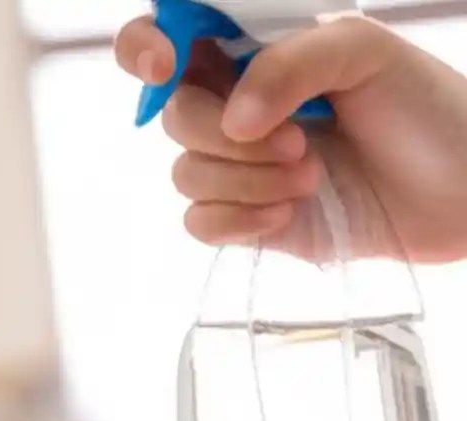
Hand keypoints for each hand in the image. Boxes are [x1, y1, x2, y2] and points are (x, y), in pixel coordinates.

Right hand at [116, 15, 466, 262]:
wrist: (461, 192)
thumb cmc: (424, 108)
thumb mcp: (365, 53)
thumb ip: (289, 65)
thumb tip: (234, 119)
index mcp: (250, 53)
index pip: (166, 38)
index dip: (145, 47)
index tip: (165, 66)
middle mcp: (233, 106)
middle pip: (172, 114)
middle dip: (223, 134)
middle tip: (296, 141)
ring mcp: (236, 165)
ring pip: (186, 172)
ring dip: (249, 180)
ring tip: (313, 177)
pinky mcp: (244, 218)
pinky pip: (200, 221)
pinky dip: (240, 219)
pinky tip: (289, 213)